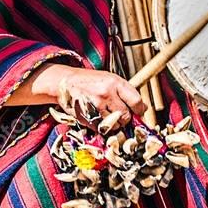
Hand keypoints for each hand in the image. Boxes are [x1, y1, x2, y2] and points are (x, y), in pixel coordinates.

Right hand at [8, 62, 144, 125]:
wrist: (65, 83)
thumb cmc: (90, 81)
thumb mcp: (110, 79)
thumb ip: (126, 92)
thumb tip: (143, 108)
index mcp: (115, 83)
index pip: (136, 101)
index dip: (138, 110)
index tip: (137, 112)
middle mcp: (106, 94)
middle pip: (126, 116)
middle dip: (124, 118)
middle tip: (118, 114)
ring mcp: (96, 107)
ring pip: (114, 125)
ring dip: (113, 124)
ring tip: (106, 114)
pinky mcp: (87, 118)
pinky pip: (101, 129)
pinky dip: (102, 127)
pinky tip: (97, 116)